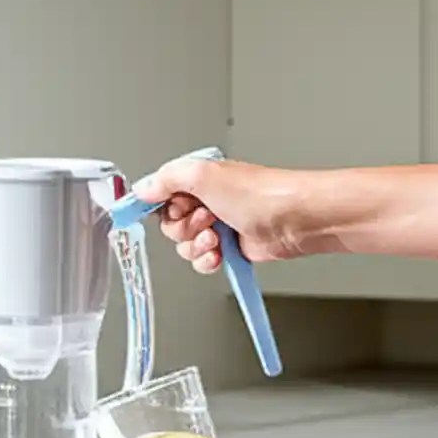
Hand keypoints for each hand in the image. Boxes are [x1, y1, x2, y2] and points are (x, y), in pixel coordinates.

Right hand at [135, 157, 308, 273]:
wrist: (296, 219)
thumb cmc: (261, 194)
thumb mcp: (202, 174)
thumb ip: (164, 179)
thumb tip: (141, 189)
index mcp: (197, 179)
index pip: (159, 195)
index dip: (157, 206)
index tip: (153, 212)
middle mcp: (206, 201)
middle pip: (169, 225)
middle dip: (182, 228)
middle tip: (204, 218)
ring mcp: (217, 226)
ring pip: (184, 246)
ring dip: (196, 246)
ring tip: (216, 236)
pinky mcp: (228, 248)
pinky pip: (202, 262)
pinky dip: (207, 261)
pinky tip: (220, 253)